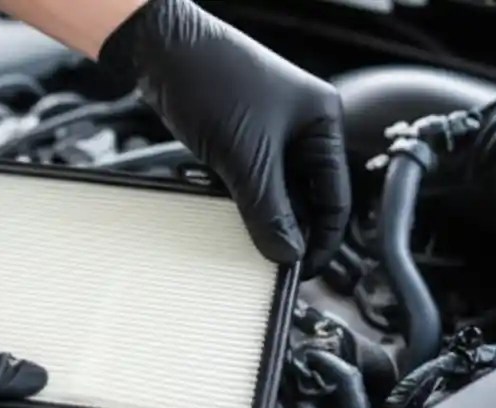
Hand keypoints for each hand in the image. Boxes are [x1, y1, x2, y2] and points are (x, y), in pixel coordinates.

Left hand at [99, 0, 350, 273]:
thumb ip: (268, 210)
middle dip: (291, 230)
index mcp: (322, 123)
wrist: (160, 49)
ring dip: (263, 217)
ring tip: (247, 243)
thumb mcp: (245, 157)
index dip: (323, 238)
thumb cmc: (211, 82)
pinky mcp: (239, 138)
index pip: (335, 197)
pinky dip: (241, 201)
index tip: (303, 270)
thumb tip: (287, 255)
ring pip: (276, 192)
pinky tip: (227, 216)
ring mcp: (269, 132)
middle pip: (307, 198)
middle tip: (272, 265)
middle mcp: (302, 127)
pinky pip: (249, 182)